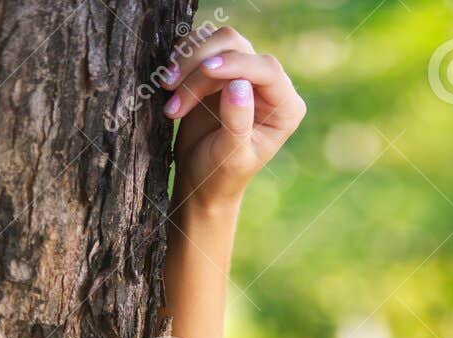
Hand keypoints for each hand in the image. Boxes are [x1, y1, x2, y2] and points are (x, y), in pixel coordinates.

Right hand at [162, 25, 305, 210]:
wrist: (200, 181)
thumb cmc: (220, 176)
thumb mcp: (231, 156)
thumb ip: (238, 121)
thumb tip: (238, 85)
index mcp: (285, 107)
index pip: (266, 69)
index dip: (236, 63)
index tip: (206, 70)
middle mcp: (269, 85)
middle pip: (237, 46)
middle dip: (201, 64)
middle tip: (171, 89)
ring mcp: (244, 73)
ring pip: (216, 41)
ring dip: (187, 61)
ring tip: (167, 90)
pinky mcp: (221, 70)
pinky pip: (201, 45)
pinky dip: (182, 58)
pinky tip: (169, 82)